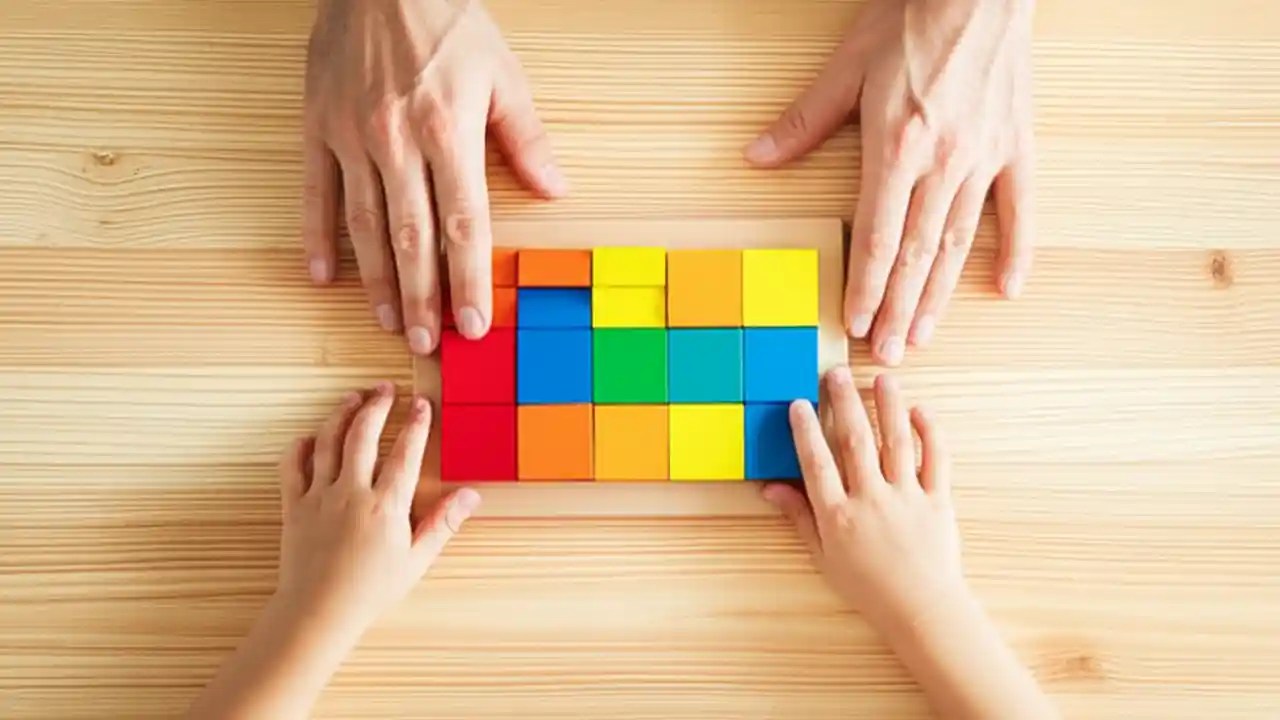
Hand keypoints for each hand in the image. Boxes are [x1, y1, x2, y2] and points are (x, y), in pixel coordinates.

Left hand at [276, 382, 480, 642]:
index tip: (422, 404)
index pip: (405, 453)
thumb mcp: (416, 560)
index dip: (416, 425)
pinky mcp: (294, 506)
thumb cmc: (370, 591)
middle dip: (377, 406)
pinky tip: (310, 436)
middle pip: (364, 436)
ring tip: (353, 397)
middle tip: (386, 388)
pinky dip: (300, 446)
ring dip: (341, 415)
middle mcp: (352, 493)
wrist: (318, 612)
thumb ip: (442, 523)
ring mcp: (320, 497)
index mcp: (386, 506)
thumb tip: (470, 495)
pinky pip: (293, 466)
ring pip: (328, 442)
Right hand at [302, 0, 566, 353]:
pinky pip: (314, 192)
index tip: (473, 324)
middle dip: (422, 298)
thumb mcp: (502, 72)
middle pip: (412, 238)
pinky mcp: (317, 126)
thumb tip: (555, 191)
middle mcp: (396, 141)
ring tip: (386, 321)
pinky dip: (315, 237)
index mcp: (448, 132)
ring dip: (375, 280)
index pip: (463, 224)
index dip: (468, 280)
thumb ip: (526, 137)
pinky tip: (320, 276)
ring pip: (363, 225)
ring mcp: (351, 136)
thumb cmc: (447, 19)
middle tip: (425, 343)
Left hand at [746, 0, 1034, 364]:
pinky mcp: (1017, 146)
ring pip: (959, 242)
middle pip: (917, 254)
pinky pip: (1019, 209)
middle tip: (890, 355)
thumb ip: (803, 123)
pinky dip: (1017, 250)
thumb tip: (757, 158)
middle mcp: (944, 164)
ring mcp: (984, 159)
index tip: (858, 325)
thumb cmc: (911, 20)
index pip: (877, 238)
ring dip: (941, 294)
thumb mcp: (846, 68)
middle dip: (900, 309)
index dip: (867, 287)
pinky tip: (1008, 289)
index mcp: (897, 148)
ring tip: (927, 334)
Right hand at [763, 367, 962, 630]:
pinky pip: (935, 460)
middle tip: (836, 373)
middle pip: (855, 441)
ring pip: (896, 441)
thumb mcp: (823, 556)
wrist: (921, 609)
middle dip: (844, 402)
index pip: (817, 463)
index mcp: (838, 515)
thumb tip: (769, 489)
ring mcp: (907, 498)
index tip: (799, 402)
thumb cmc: (868, 587)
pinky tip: (920, 410)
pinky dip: (929, 433)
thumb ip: (799, 517)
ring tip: (882, 377)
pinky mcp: (938, 500)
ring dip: (888, 405)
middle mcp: (871, 500)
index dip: (806, 430)